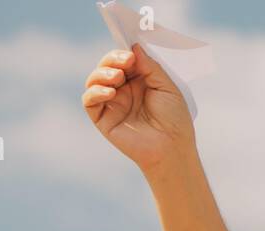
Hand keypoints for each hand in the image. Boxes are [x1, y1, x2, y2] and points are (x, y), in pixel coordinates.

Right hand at [82, 43, 194, 170]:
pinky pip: (89, 101)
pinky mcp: (103, 118)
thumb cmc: (174, 120)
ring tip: (117, 77)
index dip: (123, 53)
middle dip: (112, 60)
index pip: (123, 60)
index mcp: (139, 81)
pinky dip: (95, 92)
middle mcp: (123, 90)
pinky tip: (110, 93)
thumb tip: (134, 47)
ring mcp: (112, 103)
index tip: (131, 53)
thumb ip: (150, 67)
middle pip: (106, 66)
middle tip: (125, 62)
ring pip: (94, 80)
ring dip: (102, 73)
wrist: (172, 148)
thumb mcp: (167, 88)